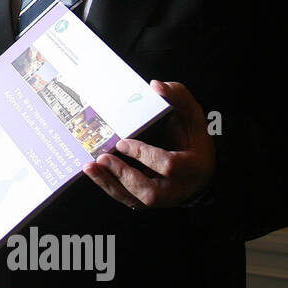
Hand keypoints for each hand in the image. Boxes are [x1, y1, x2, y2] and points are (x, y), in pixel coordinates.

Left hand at [82, 80, 214, 210]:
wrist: (197, 172)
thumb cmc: (192, 140)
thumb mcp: (192, 117)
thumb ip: (178, 98)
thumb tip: (156, 86)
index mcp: (193, 167)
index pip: (170, 166)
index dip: (146, 155)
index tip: (124, 143)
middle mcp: (177, 189)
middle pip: (150, 192)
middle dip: (124, 175)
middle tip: (103, 157)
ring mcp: (160, 199)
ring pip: (133, 199)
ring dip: (108, 183)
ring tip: (90, 166)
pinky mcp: (145, 202)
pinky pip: (125, 198)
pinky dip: (107, 185)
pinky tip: (93, 171)